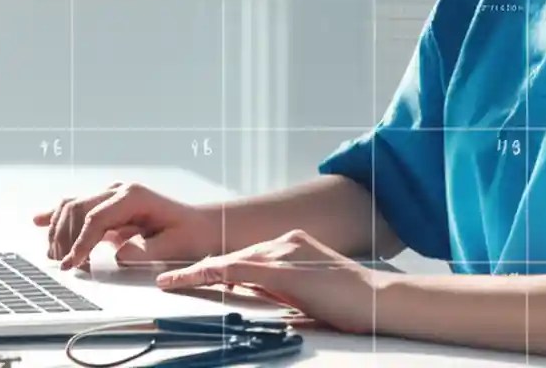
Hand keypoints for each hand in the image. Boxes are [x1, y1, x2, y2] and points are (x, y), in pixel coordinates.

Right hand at [32, 181, 220, 271]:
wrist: (200, 226)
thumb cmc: (189, 235)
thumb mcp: (172, 246)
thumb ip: (144, 251)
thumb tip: (116, 253)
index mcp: (135, 196)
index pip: (95, 217)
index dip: (80, 243)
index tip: (71, 265)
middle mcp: (119, 190)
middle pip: (77, 208)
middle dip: (65, 238)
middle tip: (64, 266)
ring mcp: (111, 195)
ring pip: (71, 206)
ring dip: (58, 231)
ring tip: (55, 256)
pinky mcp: (107, 205)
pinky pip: (76, 205)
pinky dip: (56, 215)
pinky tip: (37, 220)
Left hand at [154, 229, 391, 334]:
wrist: (378, 300)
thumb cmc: (347, 302)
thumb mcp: (304, 292)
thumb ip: (276, 289)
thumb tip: (247, 297)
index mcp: (290, 246)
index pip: (241, 256)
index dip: (211, 267)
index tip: (184, 276)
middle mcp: (284, 241)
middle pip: (231, 256)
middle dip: (198, 269)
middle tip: (167, 281)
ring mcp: (284, 251)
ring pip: (231, 260)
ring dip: (198, 273)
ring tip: (169, 283)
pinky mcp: (285, 268)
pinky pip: (239, 269)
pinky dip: (212, 273)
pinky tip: (193, 278)